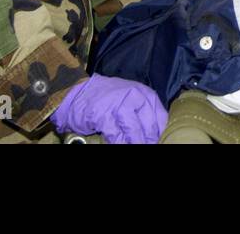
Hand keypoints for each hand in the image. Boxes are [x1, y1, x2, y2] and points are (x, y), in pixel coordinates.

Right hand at [51, 75, 166, 143]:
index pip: (160, 116)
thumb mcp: (131, 100)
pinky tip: (121, 144)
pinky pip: (116, 134)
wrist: (79, 92)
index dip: (159, 132)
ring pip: (134, 130)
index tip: (158, 141)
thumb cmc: (108, 99)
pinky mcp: (104, 115)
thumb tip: (155, 133)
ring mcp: (119, 104)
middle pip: (149, 124)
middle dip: (149, 139)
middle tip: (148, 145)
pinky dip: (120, 143)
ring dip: (136, 142)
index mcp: (144, 93)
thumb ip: (143, 112)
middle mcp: (134, 96)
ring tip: (136, 146)